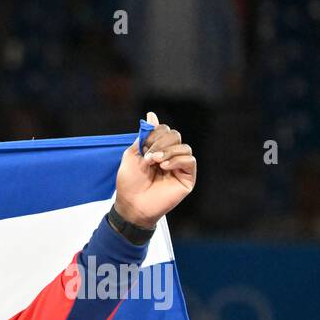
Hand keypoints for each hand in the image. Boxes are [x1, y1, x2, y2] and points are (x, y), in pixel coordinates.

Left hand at [114, 112, 196, 227]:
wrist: (132, 204)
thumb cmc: (129, 183)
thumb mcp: (132, 155)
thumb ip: (144, 136)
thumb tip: (151, 114)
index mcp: (157, 149)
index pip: (165, 130)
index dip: (155, 134)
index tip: (144, 147)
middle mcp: (170, 156)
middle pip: (175, 135)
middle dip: (160, 143)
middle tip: (148, 157)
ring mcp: (180, 167)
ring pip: (184, 147)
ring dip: (168, 152)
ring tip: (155, 162)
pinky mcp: (187, 177)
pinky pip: (189, 160)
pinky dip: (177, 160)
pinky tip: (165, 167)